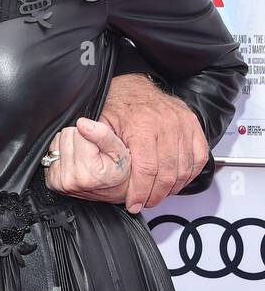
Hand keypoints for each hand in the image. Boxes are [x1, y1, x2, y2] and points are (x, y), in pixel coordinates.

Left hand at [44, 118, 131, 203]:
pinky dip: (62, 154)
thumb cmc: (118, 171)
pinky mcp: (52, 181)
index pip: (79, 132)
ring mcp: (59, 182)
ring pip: (57, 141)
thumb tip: (82, 123)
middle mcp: (71, 179)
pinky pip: (51, 152)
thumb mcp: (119, 150)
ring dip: (70, 145)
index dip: (91, 135)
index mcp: (88, 172)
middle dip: (79, 138)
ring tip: (83, 157)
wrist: (115, 190)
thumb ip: (102, 135)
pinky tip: (75, 162)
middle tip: (91, 152)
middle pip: (66, 135)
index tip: (98, 147)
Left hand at [100, 73, 208, 212]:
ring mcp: (183, 124)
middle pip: (168, 173)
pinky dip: (190, 173)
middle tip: (145, 203)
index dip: (140, 192)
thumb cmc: (116, 103)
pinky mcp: (193, 125)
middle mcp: (167, 123)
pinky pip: (199, 157)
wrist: (133, 86)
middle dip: (156, 195)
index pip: (147, 169)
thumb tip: (91, 166)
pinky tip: (176, 181)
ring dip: (172, 188)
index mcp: (142, 125)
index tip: (134, 204)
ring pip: (185, 168)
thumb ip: (99, 146)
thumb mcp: (100, 123)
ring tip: (158, 195)